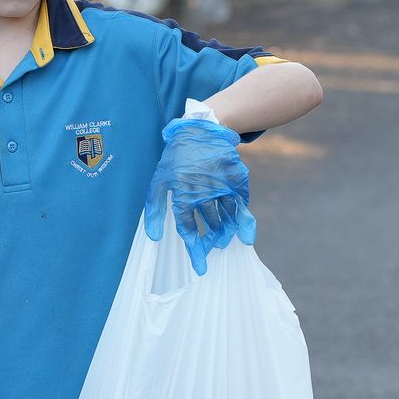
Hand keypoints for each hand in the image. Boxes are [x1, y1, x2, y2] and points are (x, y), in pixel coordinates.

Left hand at [143, 114, 254, 274]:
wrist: (202, 130)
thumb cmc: (176, 158)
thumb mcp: (159, 180)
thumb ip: (154, 209)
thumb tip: (155, 238)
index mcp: (183, 194)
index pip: (188, 229)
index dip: (194, 250)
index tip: (200, 268)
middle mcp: (204, 192)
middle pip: (211, 226)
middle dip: (213, 240)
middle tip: (213, 246)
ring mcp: (223, 185)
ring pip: (228, 217)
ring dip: (227, 231)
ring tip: (224, 238)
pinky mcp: (237, 179)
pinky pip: (242, 205)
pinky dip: (244, 220)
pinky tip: (245, 231)